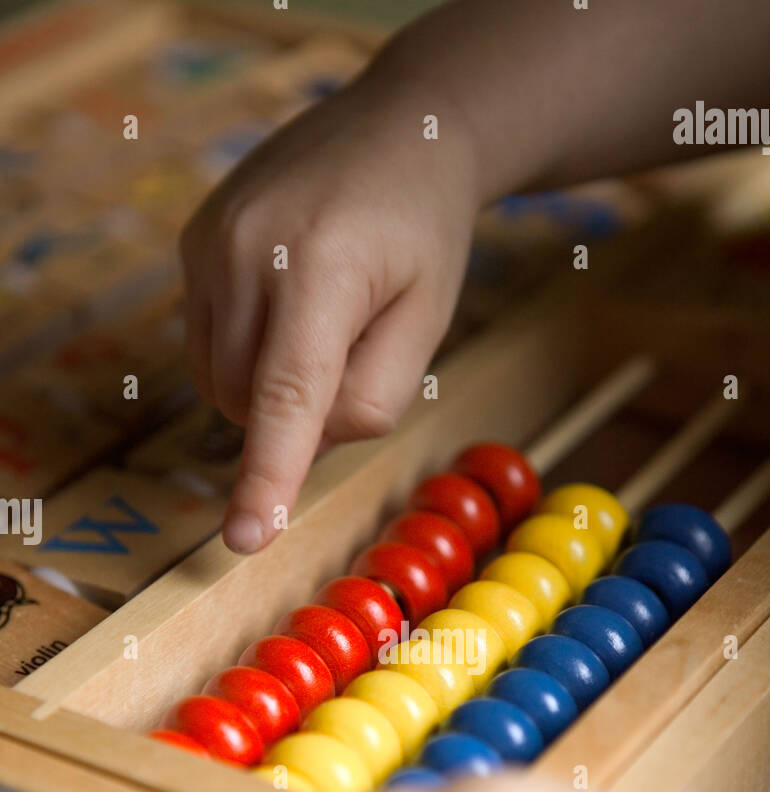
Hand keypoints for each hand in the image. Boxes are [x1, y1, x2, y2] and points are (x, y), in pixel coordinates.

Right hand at [180, 68, 477, 553]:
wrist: (400, 129)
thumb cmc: (425, 234)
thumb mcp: (430, 320)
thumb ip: (375, 396)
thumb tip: (306, 441)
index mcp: (323, 267)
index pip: (288, 396)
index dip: (268, 475)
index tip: (246, 538)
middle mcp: (249, 250)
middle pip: (253, 402)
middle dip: (301, 415)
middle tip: (359, 351)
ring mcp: (209, 243)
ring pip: (220, 384)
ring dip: (270, 389)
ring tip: (326, 320)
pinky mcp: (192, 244)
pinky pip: (208, 346)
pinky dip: (248, 356)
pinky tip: (291, 305)